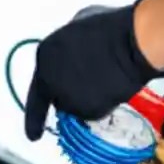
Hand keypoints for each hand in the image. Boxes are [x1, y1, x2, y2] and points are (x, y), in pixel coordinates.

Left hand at [24, 0, 163, 141]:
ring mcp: (67, 97)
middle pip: (57, 99)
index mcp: (44, 56)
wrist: (130, 43)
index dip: (36, 113)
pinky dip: (102, 104)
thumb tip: (69, 58)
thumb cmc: (108, 29)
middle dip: (70, 94)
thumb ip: (64, 50)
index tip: (33, 134)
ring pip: (75, 107)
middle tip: (90, 83)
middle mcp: (50, 81)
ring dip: (87, 98)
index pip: (36, 91)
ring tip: (105, 77)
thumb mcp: (75, 30)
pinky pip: (93, 112)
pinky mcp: (88, 110)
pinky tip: (111, 86)